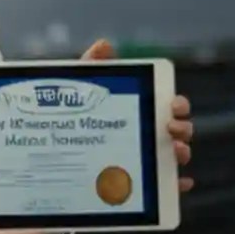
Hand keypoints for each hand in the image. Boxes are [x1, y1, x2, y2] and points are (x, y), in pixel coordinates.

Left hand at [82, 40, 194, 193]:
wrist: (51, 153)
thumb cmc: (70, 114)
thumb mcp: (77, 89)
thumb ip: (90, 65)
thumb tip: (105, 44)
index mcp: (141, 111)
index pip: (169, 106)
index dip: (178, 105)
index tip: (173, 105)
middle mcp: (149, 135)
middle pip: (179, 132)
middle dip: (183, 128)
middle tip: (170, 128)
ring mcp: (147, 160)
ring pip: (175, 158)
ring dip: (182, 154)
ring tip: (174, 153)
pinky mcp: (142, 185)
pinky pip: (166, 188)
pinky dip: (177, 186)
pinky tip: (178, 184)